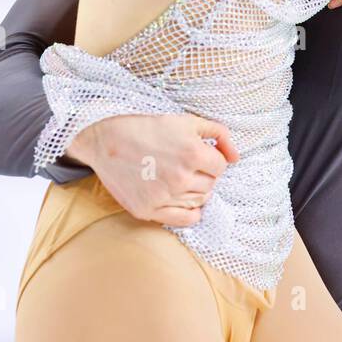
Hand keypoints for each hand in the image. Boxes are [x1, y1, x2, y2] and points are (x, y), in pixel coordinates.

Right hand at [66, 114, 237, 226]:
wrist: (106, 142)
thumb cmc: (148, 128)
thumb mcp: (186, 121)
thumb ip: (219, 134)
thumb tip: (236, 157)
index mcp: (192, 153)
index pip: (221, 166)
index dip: (212, 159)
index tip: (198, 155)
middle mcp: (181, 178)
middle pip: (211, 184)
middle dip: (204, 175)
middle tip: (186, 165)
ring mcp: (164, 197)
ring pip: (200, 201)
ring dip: (196, 190)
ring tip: (178, 177)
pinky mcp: (149, 210)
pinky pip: (185, 220)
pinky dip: (190, 212)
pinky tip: (182, 199)